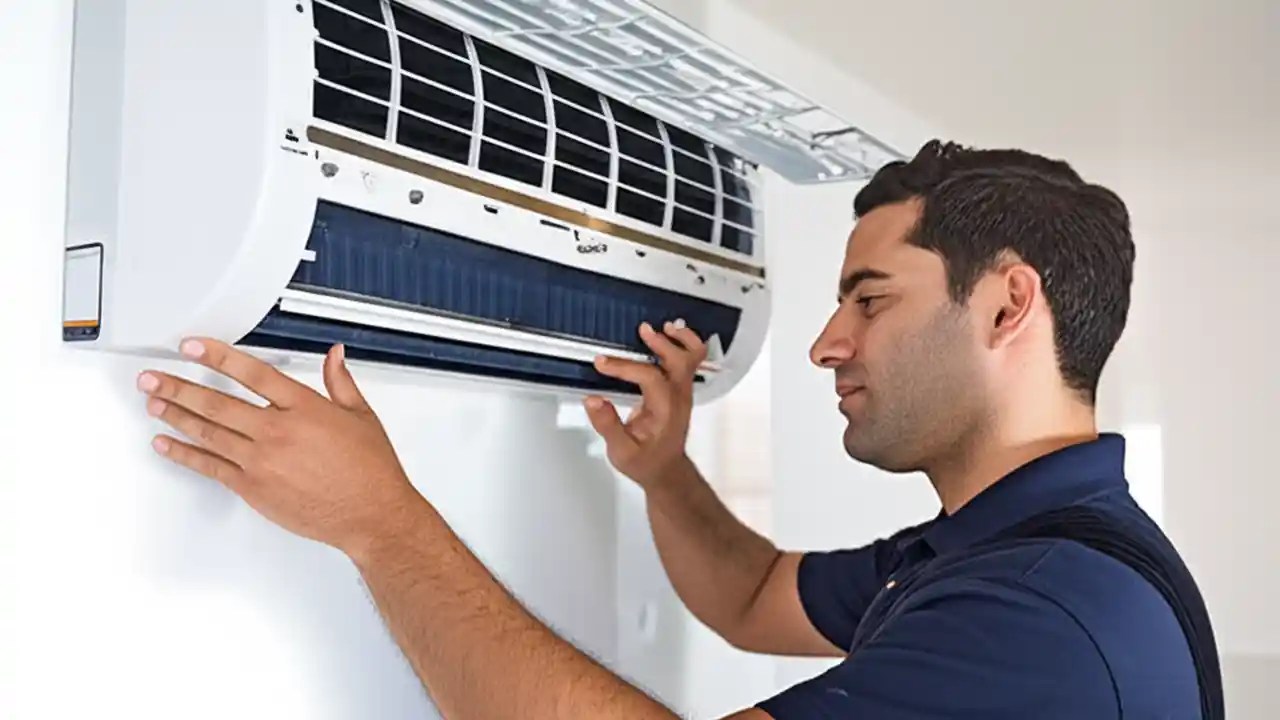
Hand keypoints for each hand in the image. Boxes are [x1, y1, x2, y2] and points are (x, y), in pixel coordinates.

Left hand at [136, 338, 421, 556]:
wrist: (370, 515)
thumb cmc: (369, 471)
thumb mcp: (361, 416)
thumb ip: (341, 382)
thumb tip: (334, 356)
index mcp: (304, 408)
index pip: (251, 373)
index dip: (217, 356)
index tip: (192, 347)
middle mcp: (277, 431)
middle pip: (217, 402)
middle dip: (179, 387)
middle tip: (153, 378)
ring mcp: (261, 461)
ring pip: (208, 432)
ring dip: (175, 415)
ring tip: (153, 402)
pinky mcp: (253, 488)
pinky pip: (210, 466)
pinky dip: (184, 454)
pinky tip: (166, 443)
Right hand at [584, 320, 705, 489]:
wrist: (666, 470)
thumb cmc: (646, 461)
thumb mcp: (621, 451)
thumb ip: (607, 425)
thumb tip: (593, 400)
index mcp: (665, 411)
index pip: (650, 378)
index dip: (625, 367)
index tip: (602, 363)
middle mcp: (678, 398)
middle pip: (680, 361)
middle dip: (661, 343)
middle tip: (641, 331)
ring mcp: (683, 392)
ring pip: (692, 358)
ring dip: (679, 339)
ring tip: (662, 326)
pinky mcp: (681, 389)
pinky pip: (691, 361)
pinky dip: (684, 344)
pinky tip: (671, 334)